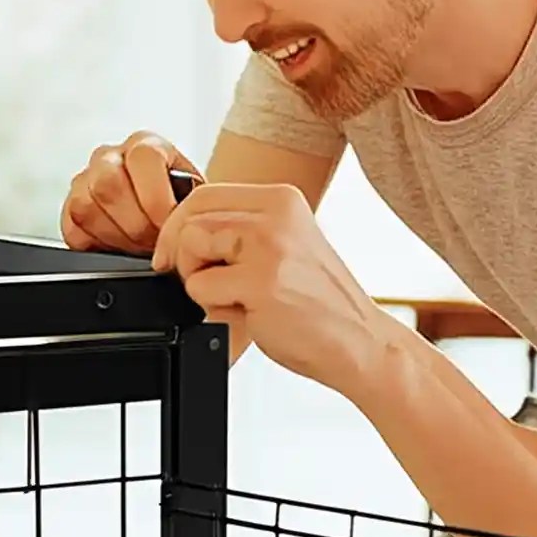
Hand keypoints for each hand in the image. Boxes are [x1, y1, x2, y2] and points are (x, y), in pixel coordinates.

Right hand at [61, 131, 200, 254]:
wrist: (167, 218)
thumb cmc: (182, 206)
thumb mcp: (195, 198)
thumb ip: (190, 204)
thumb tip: (181, 227)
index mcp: (146, 145)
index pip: (143, 159)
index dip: (157, 198)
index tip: (170, 225)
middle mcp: (110, 156)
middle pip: (108, 184)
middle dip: (136, 224)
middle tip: (155, 242)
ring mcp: (85, 179)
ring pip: (85, 206)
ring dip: (116, 235)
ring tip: (138, 244)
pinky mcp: (70, 206)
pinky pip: (71, 228)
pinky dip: (94, 244)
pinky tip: (118, 245)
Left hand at [152, 182, 386, 390]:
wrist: (361, 342)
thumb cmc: (319, 304)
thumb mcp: (287, 246)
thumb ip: (244, 229)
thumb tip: (181, 229)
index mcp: (282, 199)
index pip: (204, 194)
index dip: (178, 225)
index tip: (175, 254)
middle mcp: (277, 214)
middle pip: (191, 217)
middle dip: (183, 256)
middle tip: (206, 284)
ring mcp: (270, 245)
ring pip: (190, 245)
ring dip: (198, 281)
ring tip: (233, 298)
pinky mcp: (261, 281)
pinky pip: (200, 286)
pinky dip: (212, 309)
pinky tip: (246, 315)